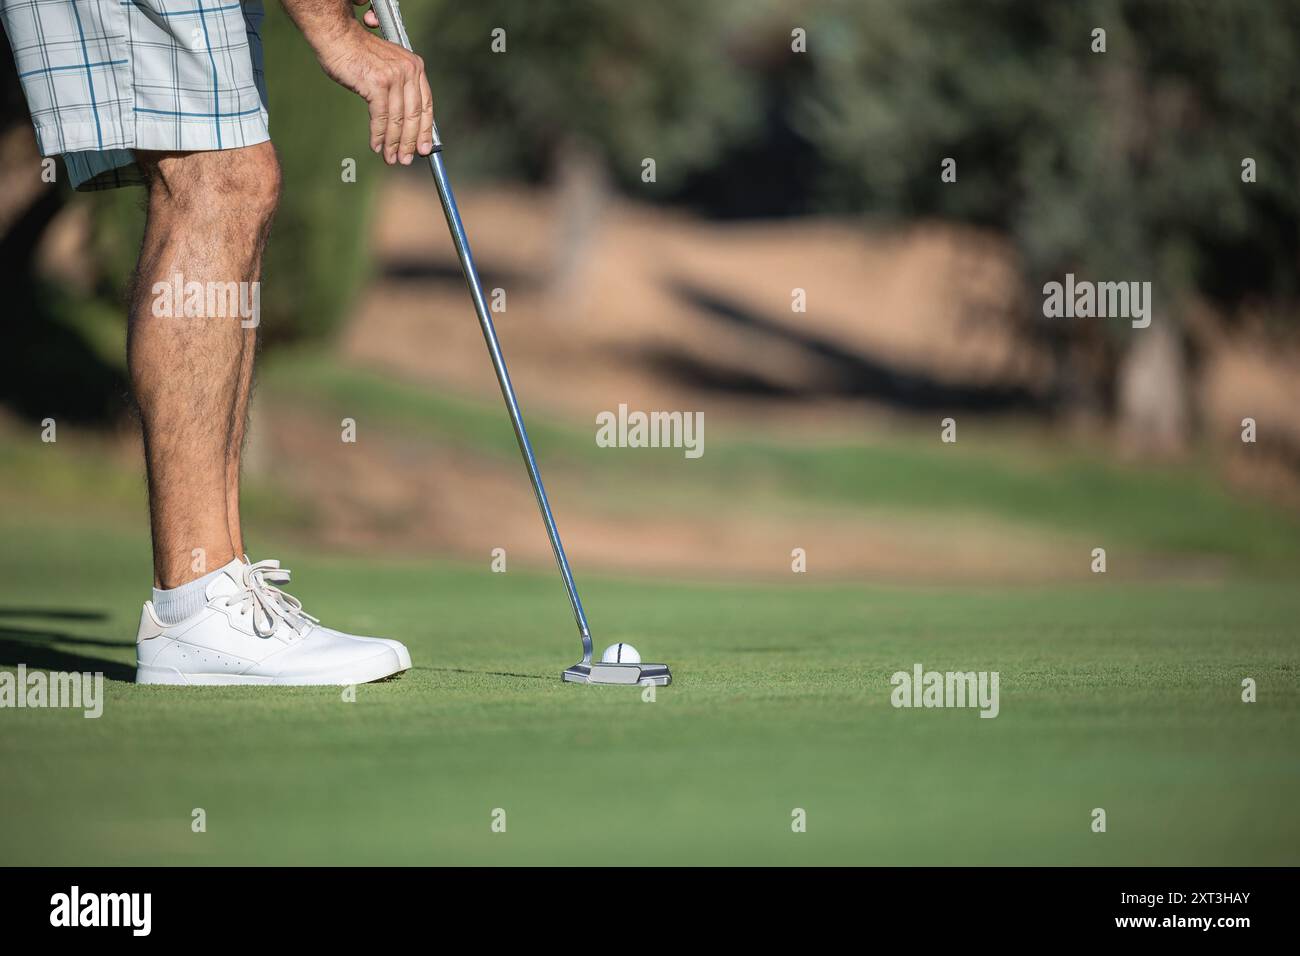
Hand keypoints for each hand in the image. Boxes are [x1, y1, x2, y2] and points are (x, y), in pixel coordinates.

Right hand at [315, 3, 433, 164]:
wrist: (338, 36)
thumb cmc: (359, 53)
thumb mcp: (388, 67)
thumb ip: (400, 88)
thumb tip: (405, 122)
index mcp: (415, 66)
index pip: (426, 105)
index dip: (425, 130)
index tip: (424, 149)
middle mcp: (408, 71)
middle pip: (414, 116)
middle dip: (410, 142)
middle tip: (406, 160)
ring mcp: (394, 77)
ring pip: (397, 120)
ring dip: (393, 143)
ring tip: (390, 158)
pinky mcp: (377, 84)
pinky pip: (381, 117)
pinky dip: (378, 135)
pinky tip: (376, 146)